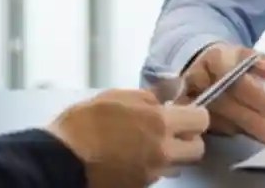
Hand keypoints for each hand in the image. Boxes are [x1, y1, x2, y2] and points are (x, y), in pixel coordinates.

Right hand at [49, 89, 209, 186]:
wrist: (62, 160)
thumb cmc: (85, 122)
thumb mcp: (118, 96)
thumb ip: (153, 93)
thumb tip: (177, 86)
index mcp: (160, 123)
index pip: (202, 120)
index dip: (194, 114)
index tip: (182, 112)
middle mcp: (162, 152)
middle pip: (197, 150)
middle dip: (188, 139)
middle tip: (171, 131)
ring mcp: (152, 174)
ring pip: (178, 165)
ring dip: (170, 155)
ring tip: (147, 144)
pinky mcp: (140, 187)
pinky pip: (156, 176)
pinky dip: (151, 167)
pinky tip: (131, 157)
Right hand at [183, 43, 264, 150]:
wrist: (200, 69)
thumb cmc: (228, 63)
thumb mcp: (245, 55)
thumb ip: (260, 61)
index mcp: (215, 59)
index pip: (233, 77)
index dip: (254, 95)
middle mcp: (198, 81)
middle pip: (228, 105)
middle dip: (258, 124)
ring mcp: (190, 102)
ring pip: (222, 122)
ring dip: (251, 132)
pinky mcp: (187, 120)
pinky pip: (212, 132)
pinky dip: (238, 135)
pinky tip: (259, 139)